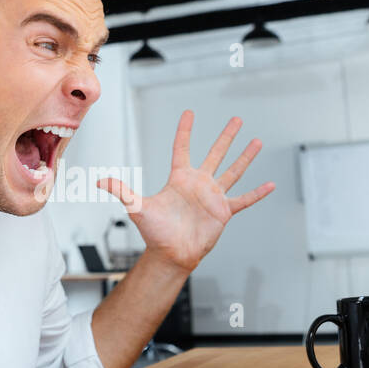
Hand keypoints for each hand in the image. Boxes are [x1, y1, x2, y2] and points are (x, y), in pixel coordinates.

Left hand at [96, 110, 273, 272]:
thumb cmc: (155, 232)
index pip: (182, 148)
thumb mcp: (138, 208)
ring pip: (232, 171)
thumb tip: (98, 181)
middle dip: (226, 136)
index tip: (189, 112)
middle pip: (215, 153)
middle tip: (237, 119)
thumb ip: (122, 191)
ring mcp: (213, 196)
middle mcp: (199, 183)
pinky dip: (257, 193)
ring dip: (245, 157)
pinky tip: (270, 184)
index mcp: (180, 178)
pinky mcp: (224, 212)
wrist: (171, 254)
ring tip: (257, 141)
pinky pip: (243, 200)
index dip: (185, 131)